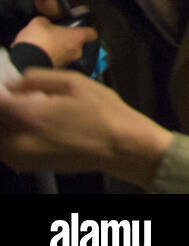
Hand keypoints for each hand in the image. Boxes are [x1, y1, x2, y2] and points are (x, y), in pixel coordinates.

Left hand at [0, 68, 171, 185]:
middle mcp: (18, 141)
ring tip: (26, 111)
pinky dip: (11, 138)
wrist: (119, 146)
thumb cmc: (102, 110)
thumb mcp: (74, 82)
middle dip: (4, 108)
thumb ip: (38, 78)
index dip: (1, 92)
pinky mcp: (29, 167)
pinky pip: (7, 151)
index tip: (8, 87)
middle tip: (17, 97)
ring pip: (0, 139)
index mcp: (29, 116)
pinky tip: (32, 128)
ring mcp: (22, 158)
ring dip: (6, 124)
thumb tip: (13, 83)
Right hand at [12, 17, 97, 68]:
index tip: (78, 29)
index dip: (85, 30)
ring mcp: (68, 65)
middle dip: (67, 43)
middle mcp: (77, 52)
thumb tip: (47, 25)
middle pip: (77, 46)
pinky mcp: (56, 74)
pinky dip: (49, 61)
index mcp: (77, 37)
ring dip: (57, 53)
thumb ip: (47, 23)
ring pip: (66, 56)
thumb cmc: (37, 40)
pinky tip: (38, 58)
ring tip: (42, 50)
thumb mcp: (39, 23)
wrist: (24, 63)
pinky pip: (56, 64)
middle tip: (54, 40)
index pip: (91, 33)